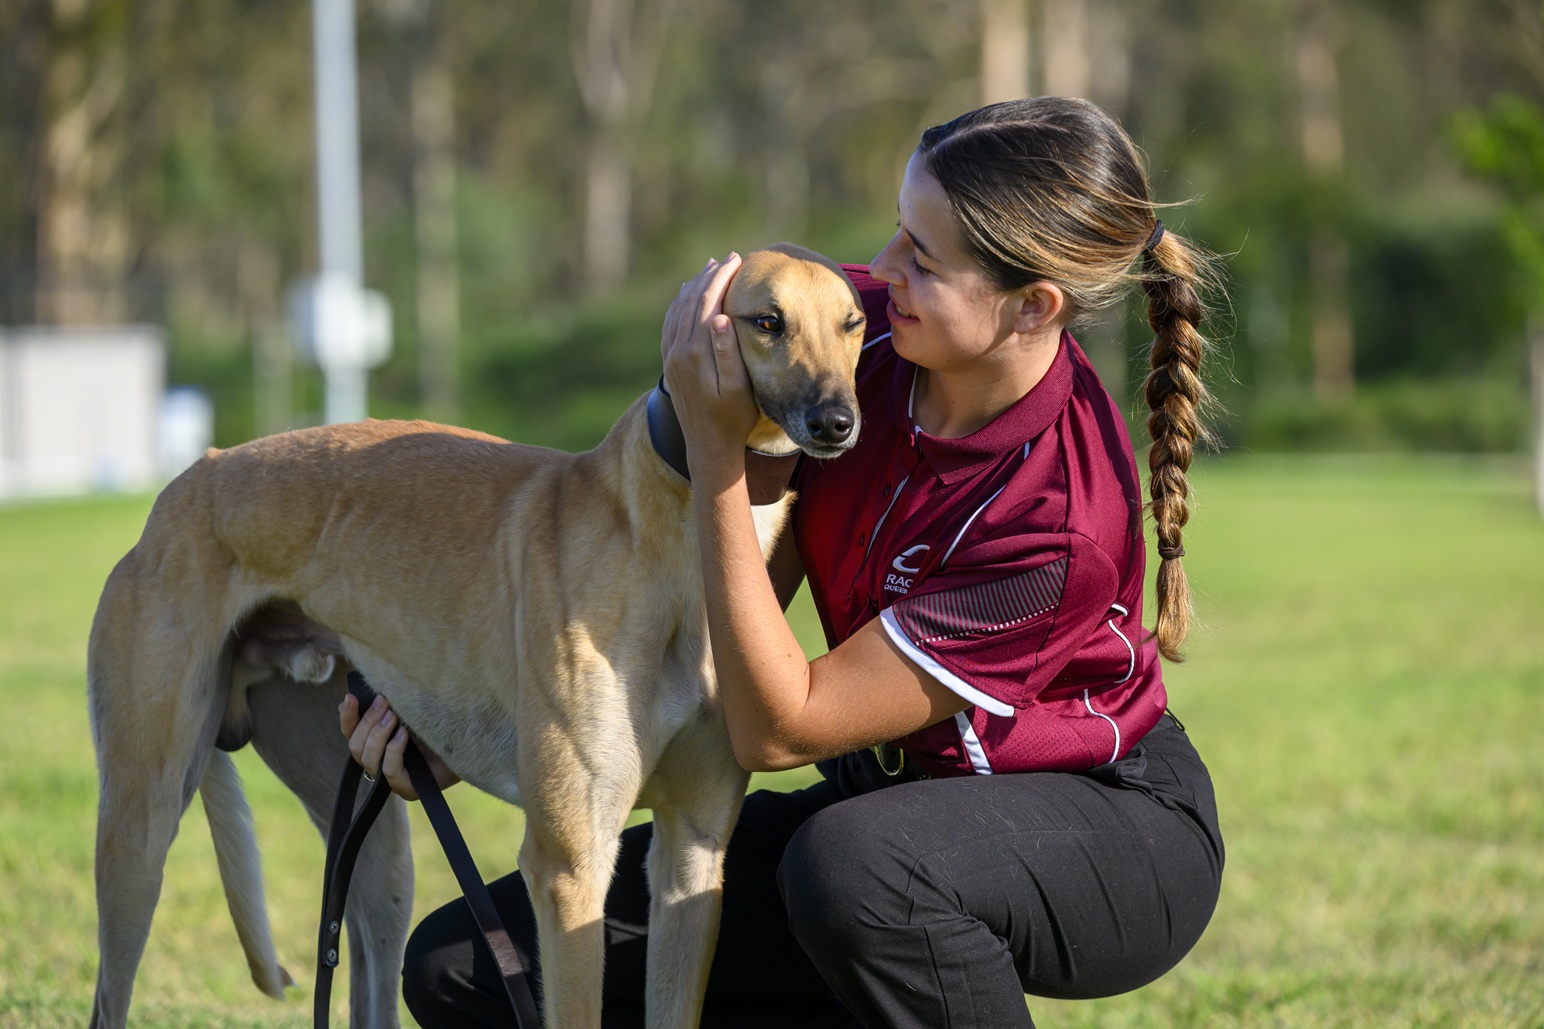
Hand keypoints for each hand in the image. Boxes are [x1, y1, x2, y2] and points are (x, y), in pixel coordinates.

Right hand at [338, 691, 458, 800]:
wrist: (472, 742)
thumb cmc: (442, 724)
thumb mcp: (412, 710)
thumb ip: (390, 705)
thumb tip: (371, 692)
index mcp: (377, 744)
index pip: (351, 734)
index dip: (347, 717)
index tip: (350, 698)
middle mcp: (380, 763)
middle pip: (355, 746)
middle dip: (367, 722)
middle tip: (385, 702)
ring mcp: (392, 779)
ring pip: (368, 759)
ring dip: (378, 734)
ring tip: (395, 717)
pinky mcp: (407, 789)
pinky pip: (389, 771)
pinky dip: (393, 750)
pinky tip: (404, 735)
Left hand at [660, 254, 758, 484]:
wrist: (708, 447)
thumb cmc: (733, 420)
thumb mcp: (738, 389)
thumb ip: (728, 352)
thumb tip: (719, 317)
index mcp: (695, 354)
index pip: (707, 303)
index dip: (722, 278)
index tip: (737, 261)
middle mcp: (677, 352)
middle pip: (691, 301)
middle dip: (710, 276)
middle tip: (729, 258)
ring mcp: (670, 358)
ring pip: (678, 310)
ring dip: (694, 286)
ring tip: (710, 268)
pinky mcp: (669, 364)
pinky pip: (670, 324)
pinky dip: (680, 304)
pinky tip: (688, 295)